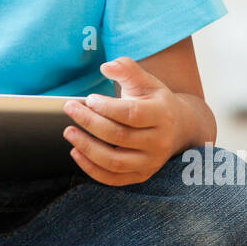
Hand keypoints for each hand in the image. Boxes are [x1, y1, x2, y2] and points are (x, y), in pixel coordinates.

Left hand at [62, 56, 188, 185]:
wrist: (177, 127)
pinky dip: (91, 169)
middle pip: (119, 136)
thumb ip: (126, 69)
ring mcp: (151, 162)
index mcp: (162, 115)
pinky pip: (113, 179)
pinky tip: (76, 153)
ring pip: (114, 161)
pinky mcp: (141, 175)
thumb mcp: (145, 81)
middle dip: (89, 122)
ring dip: (87, 148)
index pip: (131, 114)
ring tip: (69, 132)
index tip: (88, 99)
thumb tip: (106, 66)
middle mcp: (160, 141)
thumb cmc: (154, 101)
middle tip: (70, 109)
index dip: (106, 107)